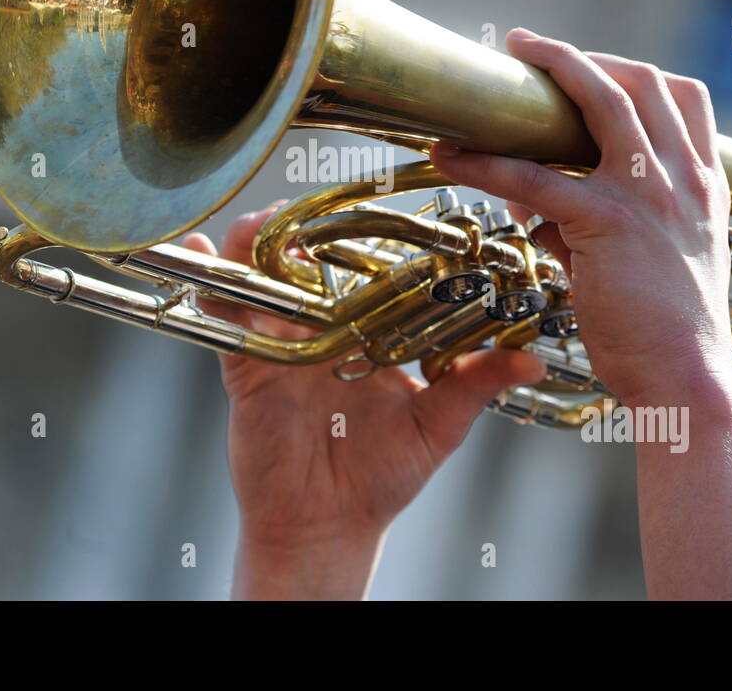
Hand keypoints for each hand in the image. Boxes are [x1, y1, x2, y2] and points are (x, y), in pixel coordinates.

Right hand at [182, 206, 541, 598]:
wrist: (328, 527)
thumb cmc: (384, 477)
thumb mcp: (437, 426)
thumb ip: (476, 386)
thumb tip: (531, 361)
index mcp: (367, 334)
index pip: (366, 272)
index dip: (366, 236)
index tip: (376, 205)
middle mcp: (322, 331)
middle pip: (305, 262)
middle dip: (299, 227)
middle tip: (306, 206)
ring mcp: (281, 346)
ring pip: (261, 280)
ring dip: (253, 244)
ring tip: (259, 223)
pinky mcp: (247, 370)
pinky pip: (224, 322)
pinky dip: (210, 285)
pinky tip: (199, 255)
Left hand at [431, 31, 731, 598]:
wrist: (686, 382)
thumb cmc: (667, 334)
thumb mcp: (655, 267)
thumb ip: (601, 229)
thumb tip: (538, 214)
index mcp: (705, 186)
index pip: (686, 97)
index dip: (634, 70)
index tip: (592, 65)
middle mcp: (684, 179)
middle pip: (642, 81)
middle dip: (582, 54)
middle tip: (530, 47)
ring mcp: (649, 196)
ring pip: (599, 102)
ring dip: (549, 71)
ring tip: (503, 62)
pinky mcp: (607, 223)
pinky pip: (534, 178)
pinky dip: (486, 163)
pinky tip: (449, 156)